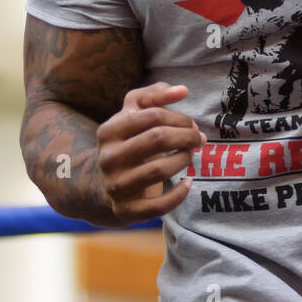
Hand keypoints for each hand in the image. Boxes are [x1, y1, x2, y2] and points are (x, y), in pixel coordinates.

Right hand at [94, 83, 204, 224]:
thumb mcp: (133, 113)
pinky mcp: (125, 210)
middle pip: (158, 139)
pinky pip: (157, 207)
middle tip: (198, 139)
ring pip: (159, 170)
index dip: (179, 118)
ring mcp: (115, 186)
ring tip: (189, 155)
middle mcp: (108, 158)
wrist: (103, 184)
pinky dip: (178, 195)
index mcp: (109, 131)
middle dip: (186, 136)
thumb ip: (155, 95)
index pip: (152, 115)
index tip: (191, 124)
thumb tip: (182, 90)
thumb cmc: (127, 140)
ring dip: (183, 160)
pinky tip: (188, 183)